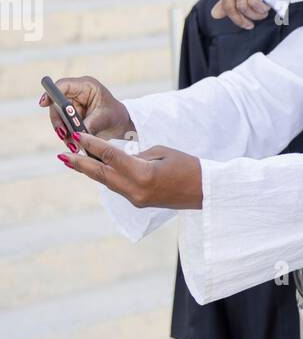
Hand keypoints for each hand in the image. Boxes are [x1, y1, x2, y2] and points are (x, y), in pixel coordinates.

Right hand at [39, 76, 133, 143]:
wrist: (121, 124)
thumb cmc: (115, 115)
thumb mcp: (105, 119)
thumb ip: (90, 124)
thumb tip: (78, 135)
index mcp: (86, 86)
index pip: (63, 86)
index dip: (51, 93)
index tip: (44, 103)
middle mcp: (76, 94)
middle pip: (56, 104)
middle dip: (58, 121)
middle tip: (63, 134)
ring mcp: (72, 105)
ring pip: (58, 117)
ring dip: (62, 131)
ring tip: (72, 145)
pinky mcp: (70, 116)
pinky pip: (63, 126)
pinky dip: (67, 136)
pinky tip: (73, 146)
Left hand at [57, 130, 202, 208]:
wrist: (205, 192)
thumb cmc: (189, 166)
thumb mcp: (161, 153)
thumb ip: (136, 155)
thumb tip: (119, 158)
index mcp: (142, 174)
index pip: (110, 156)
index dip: (92, 145)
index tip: (78, 136)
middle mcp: (135, 189)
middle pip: (101, 174)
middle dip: (80, 164)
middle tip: (62, 155)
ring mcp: (136, 199)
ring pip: (107, 182)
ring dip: (91, 171)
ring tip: (73, 161)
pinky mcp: (139, 202)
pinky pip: (117, 187)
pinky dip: (106, 177)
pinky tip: (97, 170)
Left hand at [189, 0, 288, 28]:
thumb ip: (230, 2)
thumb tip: (214, 14)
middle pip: (228, 5)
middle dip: (238, 20)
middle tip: (248, 26)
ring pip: (242, 6)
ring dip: (253, 16)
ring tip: (261, 15)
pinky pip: (253, 3)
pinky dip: (260, 11)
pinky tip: (266, 9)